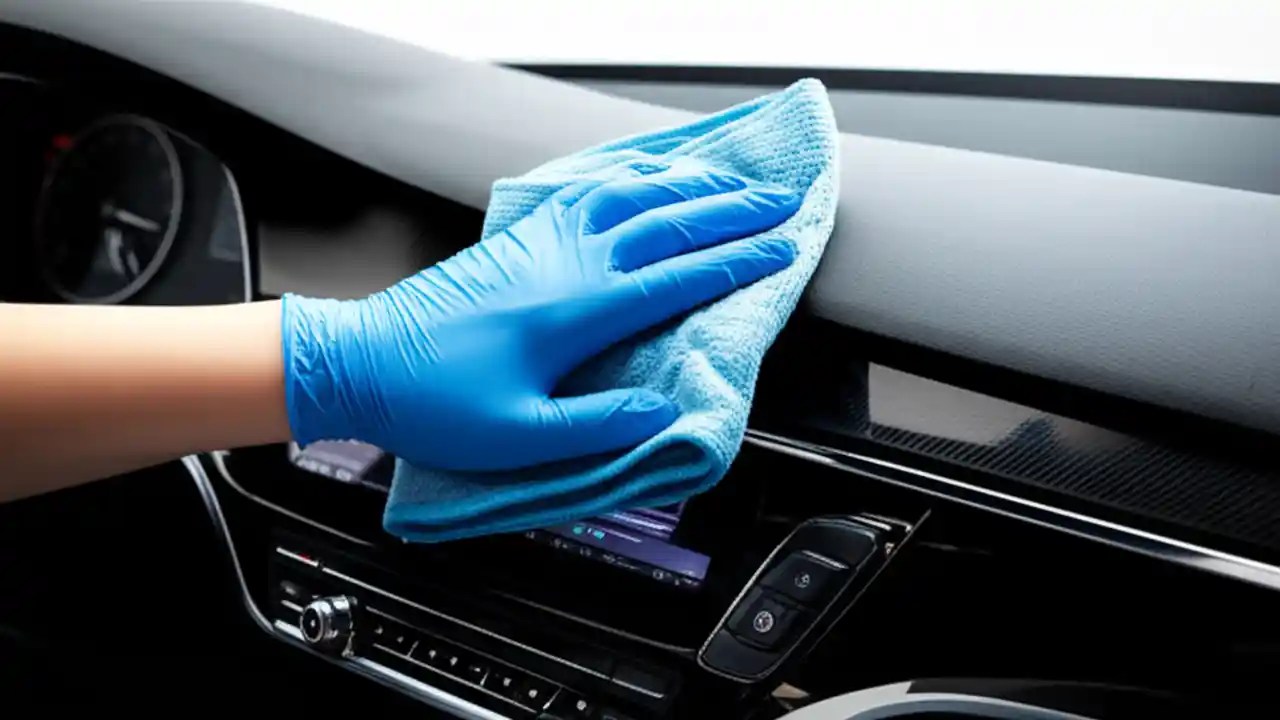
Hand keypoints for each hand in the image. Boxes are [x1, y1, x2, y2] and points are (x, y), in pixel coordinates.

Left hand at [283, 164, 800, 470]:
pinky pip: (584, 190)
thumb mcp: (517, 435)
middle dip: (732, 211)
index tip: (783, 250)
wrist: (359, 362)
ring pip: (628, 196)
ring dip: (686, 185)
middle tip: (782, 203)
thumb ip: (596, 425)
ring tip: (730, 180)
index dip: (737, 263)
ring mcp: (540, 243)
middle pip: (665, 224)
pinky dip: (627, 176)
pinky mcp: (517, 239)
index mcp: (575, 312)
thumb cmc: (433, 404)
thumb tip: (661, 408)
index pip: (677, 277)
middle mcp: (565, 264)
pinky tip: (645, 174)